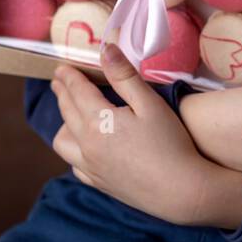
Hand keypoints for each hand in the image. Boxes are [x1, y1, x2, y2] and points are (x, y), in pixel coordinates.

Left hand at [49, 44, 241, 228]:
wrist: (181, 191)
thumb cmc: (170, 143)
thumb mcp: (150, 103)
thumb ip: (125, 76)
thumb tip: (106, 49)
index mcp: (98, 122)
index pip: (76, 92)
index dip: (69, 76)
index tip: (61, 67)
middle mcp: (87, 145)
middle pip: (66, 113)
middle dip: (62, 93)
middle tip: (60, 81)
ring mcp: (91, 167)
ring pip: (63, 142)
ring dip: (63, 122)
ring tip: (70, 112)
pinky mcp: (99, 184)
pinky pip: (74, 164)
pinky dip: (73, 149)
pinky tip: (83, 146)